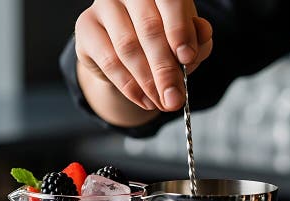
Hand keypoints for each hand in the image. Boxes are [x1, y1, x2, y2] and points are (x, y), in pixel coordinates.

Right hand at [75, 0, 212, 111]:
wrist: (124, 49)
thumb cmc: (161, 37)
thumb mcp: (185, 39)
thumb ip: (197, 38)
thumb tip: (203, 33)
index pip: (170, 2)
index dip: (180, 30)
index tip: (187, 58)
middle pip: (149, 29)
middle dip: (165, 68)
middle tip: (175, 97)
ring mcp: (104, 5)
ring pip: (128, 48)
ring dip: (147, 82)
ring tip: (162, 102)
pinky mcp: (86, 27)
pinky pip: (109, 61)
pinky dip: (129, 86)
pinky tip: (144, 100)